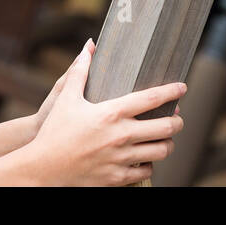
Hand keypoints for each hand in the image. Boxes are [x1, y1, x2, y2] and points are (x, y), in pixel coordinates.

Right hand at [23, 38, 185, 185]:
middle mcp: (121, 136)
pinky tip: (146, 157)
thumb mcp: (66, 98)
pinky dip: (150, 164)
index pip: (152, 98)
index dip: (171, 91)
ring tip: (165, 138)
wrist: (43, 168)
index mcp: (112, 113)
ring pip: (161, 151)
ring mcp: (121, 158)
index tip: (182, 87)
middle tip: (177, 118)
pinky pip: (146, 171)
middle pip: (166, 127)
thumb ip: (80, 71)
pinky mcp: (117, 177)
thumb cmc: (54, 131)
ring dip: (167, 143)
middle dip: (177, 121)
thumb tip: (88, 47)